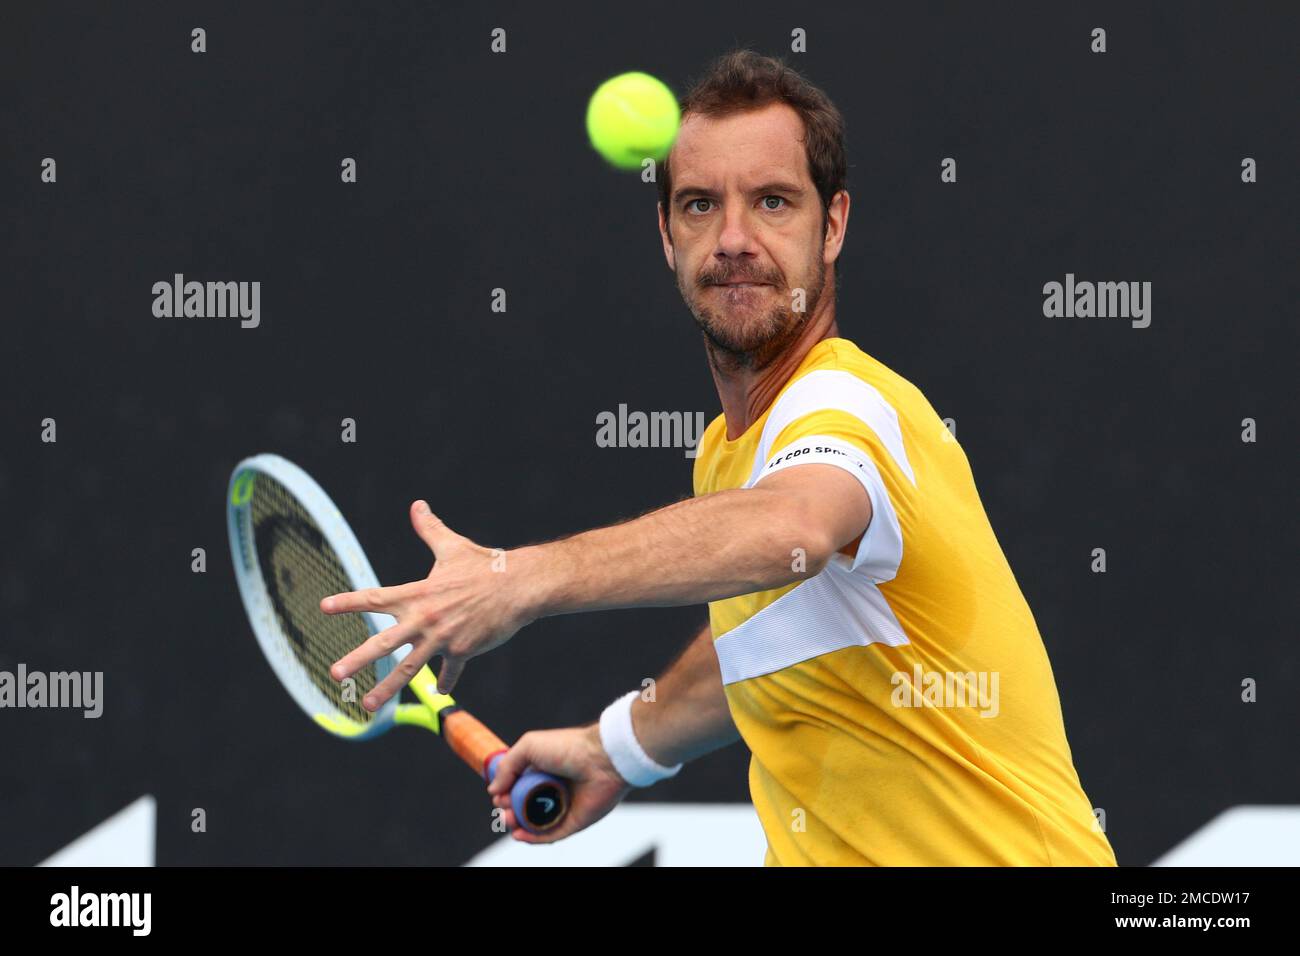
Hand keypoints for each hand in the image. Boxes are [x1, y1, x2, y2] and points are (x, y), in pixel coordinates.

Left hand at [321, 500, 532, 706]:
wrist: (518, 587)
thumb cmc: (485, 565)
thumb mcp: (453, 546)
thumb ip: (430, 529)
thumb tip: (418, 506)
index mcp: (418, 593)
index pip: (375, 598)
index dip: (348, 602)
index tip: (324, 607)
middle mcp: (425, 618)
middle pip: (384, 643)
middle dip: (357, 660)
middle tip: (335, 674)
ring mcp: (443, 638)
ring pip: (409, 669)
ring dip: (387, 688)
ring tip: (368, 705)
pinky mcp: (463, 651)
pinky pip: (450, 672)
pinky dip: (446, 682)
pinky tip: (441, 690)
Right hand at [487, 725, 630, 843]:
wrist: (602, 759)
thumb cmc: (567, 748)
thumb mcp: (528, 746)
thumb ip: (507, 766)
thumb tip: (493, 790)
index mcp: (541, 770)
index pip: (516, 787)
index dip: (504, 794)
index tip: (499, 795)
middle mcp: (551, 788)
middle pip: (522, 807)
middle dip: (508, 811)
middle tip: (505, 810)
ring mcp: (562, 806)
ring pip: (534, 824)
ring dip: (517, 826)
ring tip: (510, 822)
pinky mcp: (573, 822)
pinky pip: (551, 835)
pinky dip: (533, 838)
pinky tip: (520, 835)